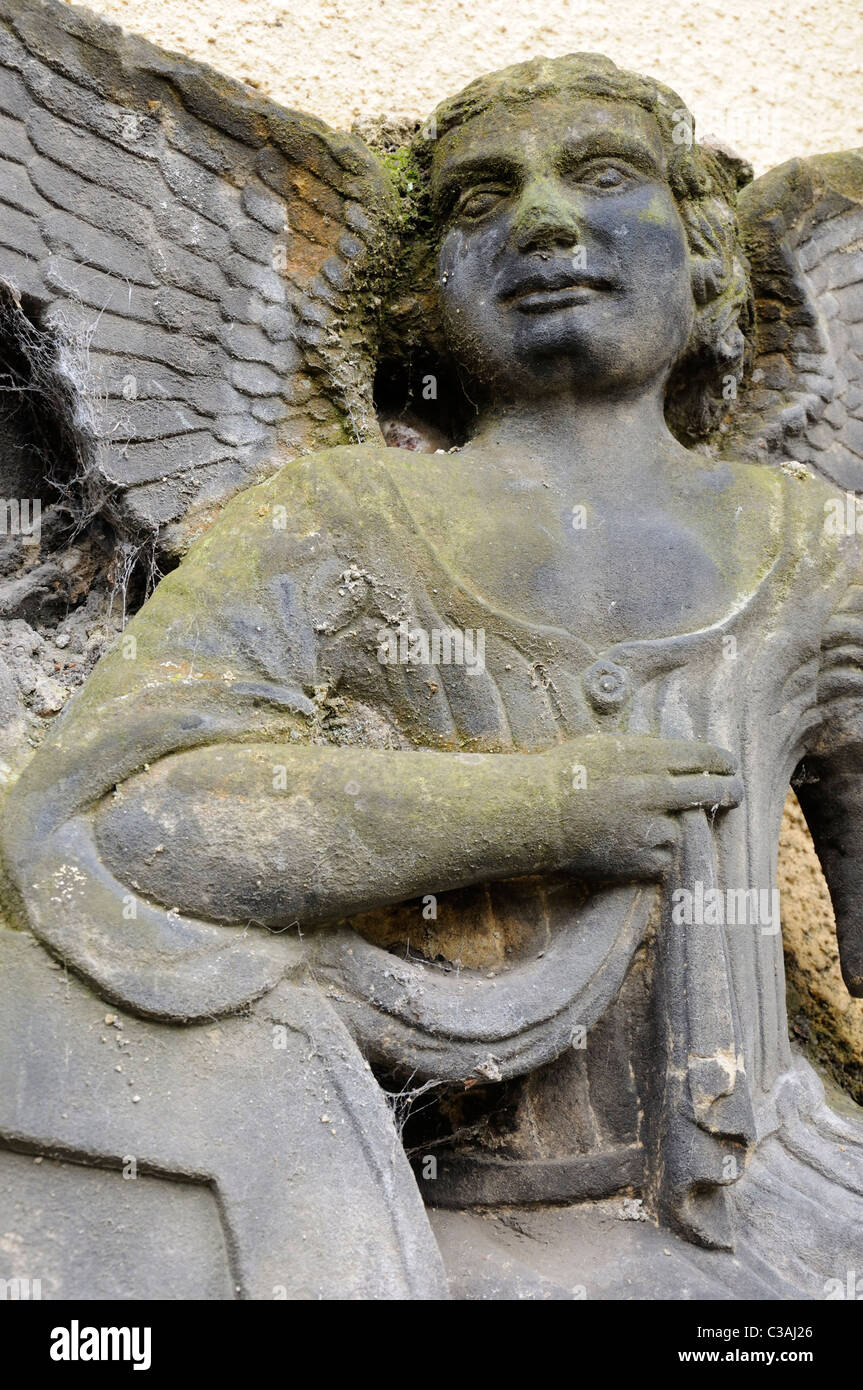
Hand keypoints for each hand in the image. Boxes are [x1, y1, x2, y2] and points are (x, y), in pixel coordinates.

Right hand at [549, 734, 741, 879]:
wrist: (534, 818)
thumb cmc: (563, 775)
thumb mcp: (604, 746)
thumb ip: (643, 751)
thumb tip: (679, 756)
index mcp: (642, 759)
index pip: (699, 757)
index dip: (720, 761)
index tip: (731, 764)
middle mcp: (650, 792)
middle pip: (706, 792)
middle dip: (728, 792)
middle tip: (736, 792)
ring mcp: (645, 829)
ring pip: (684, 829)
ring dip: (677, 826)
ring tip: (654, 822)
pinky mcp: (637, 860)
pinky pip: (665, 857)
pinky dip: (658, 851)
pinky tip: (639, 844)